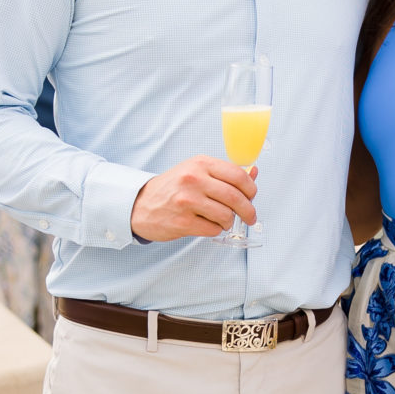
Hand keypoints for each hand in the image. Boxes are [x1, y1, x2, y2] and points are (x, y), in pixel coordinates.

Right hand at [130, 156, 256, 241]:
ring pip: (226, 215)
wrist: (140, 205)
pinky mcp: (183, 222)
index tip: (252, 196)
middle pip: (235, 197)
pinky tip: (209, 225)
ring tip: (223, 220)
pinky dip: (216, 229)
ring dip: (229, 221)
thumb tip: (254, 173)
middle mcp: (193, 180)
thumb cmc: (172, 188)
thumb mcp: (196, 171)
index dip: (251, 189)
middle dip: (248, 211)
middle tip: (250, 217)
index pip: (237, 175)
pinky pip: (213, 229)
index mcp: (200, 164)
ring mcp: (187, 201)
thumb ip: (224, 173)